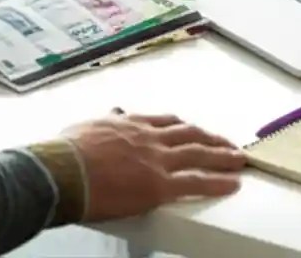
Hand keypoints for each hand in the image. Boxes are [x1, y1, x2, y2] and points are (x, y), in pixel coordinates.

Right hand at [61, 111, 246, 221]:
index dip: (183, 127)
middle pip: (190, 134)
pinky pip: (197, 182)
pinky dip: (218, 182)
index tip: (193, 130)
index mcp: (129, 124)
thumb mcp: (85, 128)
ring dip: (223, 156)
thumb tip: (112, 115)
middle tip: (226, 144)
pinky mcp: (159, 185)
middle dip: (211, 138)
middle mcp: (148, 137)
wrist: (62, 171)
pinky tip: (232, 183)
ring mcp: (157, 160)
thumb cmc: (64, 153)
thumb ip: (104, 123)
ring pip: (200, 154)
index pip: (165, 122)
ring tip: (239, 159)